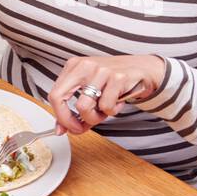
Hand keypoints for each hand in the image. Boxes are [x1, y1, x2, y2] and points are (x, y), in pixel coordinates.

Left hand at [48, 55, 163, 134]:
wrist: (143, 68)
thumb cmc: (113, 81)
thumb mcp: (89, 90)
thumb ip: (73, 108)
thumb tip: (60, 129)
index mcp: (74, 66)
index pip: (54, 94)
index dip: (59, 116)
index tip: (66, 128)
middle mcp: (84, 66)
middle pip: (59, 97)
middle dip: (68, 119)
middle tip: (79, 128)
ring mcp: (101, 70)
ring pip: (83, 106)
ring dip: (94, 117)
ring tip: (104, 111)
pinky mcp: (118, 77)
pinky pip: (106, 106)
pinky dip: (112, 111)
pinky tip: (117, 102)